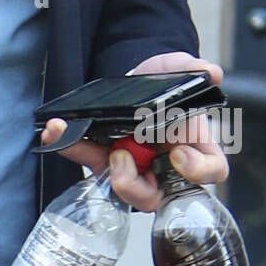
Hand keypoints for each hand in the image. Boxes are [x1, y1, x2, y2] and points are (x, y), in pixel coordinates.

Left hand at [38, 53, 228, 212]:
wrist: (137, 75)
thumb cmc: (166, 81)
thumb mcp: (179, 69)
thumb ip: (193, 70)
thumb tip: (210, 72)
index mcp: (195, 147)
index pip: (211, 172)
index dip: (198, 171)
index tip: (178, 154)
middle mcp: (164, 165)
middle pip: (154, 196)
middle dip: (133, 185)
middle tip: (121, 157)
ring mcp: (133, 166)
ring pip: (117, 186)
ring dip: (93, 162)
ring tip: (75, 136)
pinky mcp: (104, 157)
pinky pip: (87, 158)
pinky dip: (69, 144)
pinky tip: (55, 130)